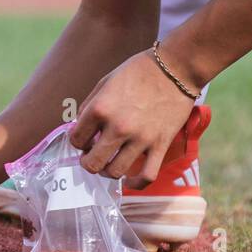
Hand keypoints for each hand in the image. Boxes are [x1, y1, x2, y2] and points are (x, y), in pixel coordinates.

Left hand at [71, 50, 194, 180]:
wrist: (176, 67)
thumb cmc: (139, 71)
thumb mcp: (106, 81)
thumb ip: (90, 105)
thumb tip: (79, 128)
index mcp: (100, 108)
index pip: (75, 140)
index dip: (78, 141)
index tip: (86, 137)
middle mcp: (118, 127)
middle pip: (92, 163)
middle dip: (88, 161)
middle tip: (93, 154)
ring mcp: (140, 139)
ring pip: (115, 172)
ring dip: (108, 170)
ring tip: (110, 161)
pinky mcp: (160, 145)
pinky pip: (146, 176)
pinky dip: (135, 183)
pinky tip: (129, 180)